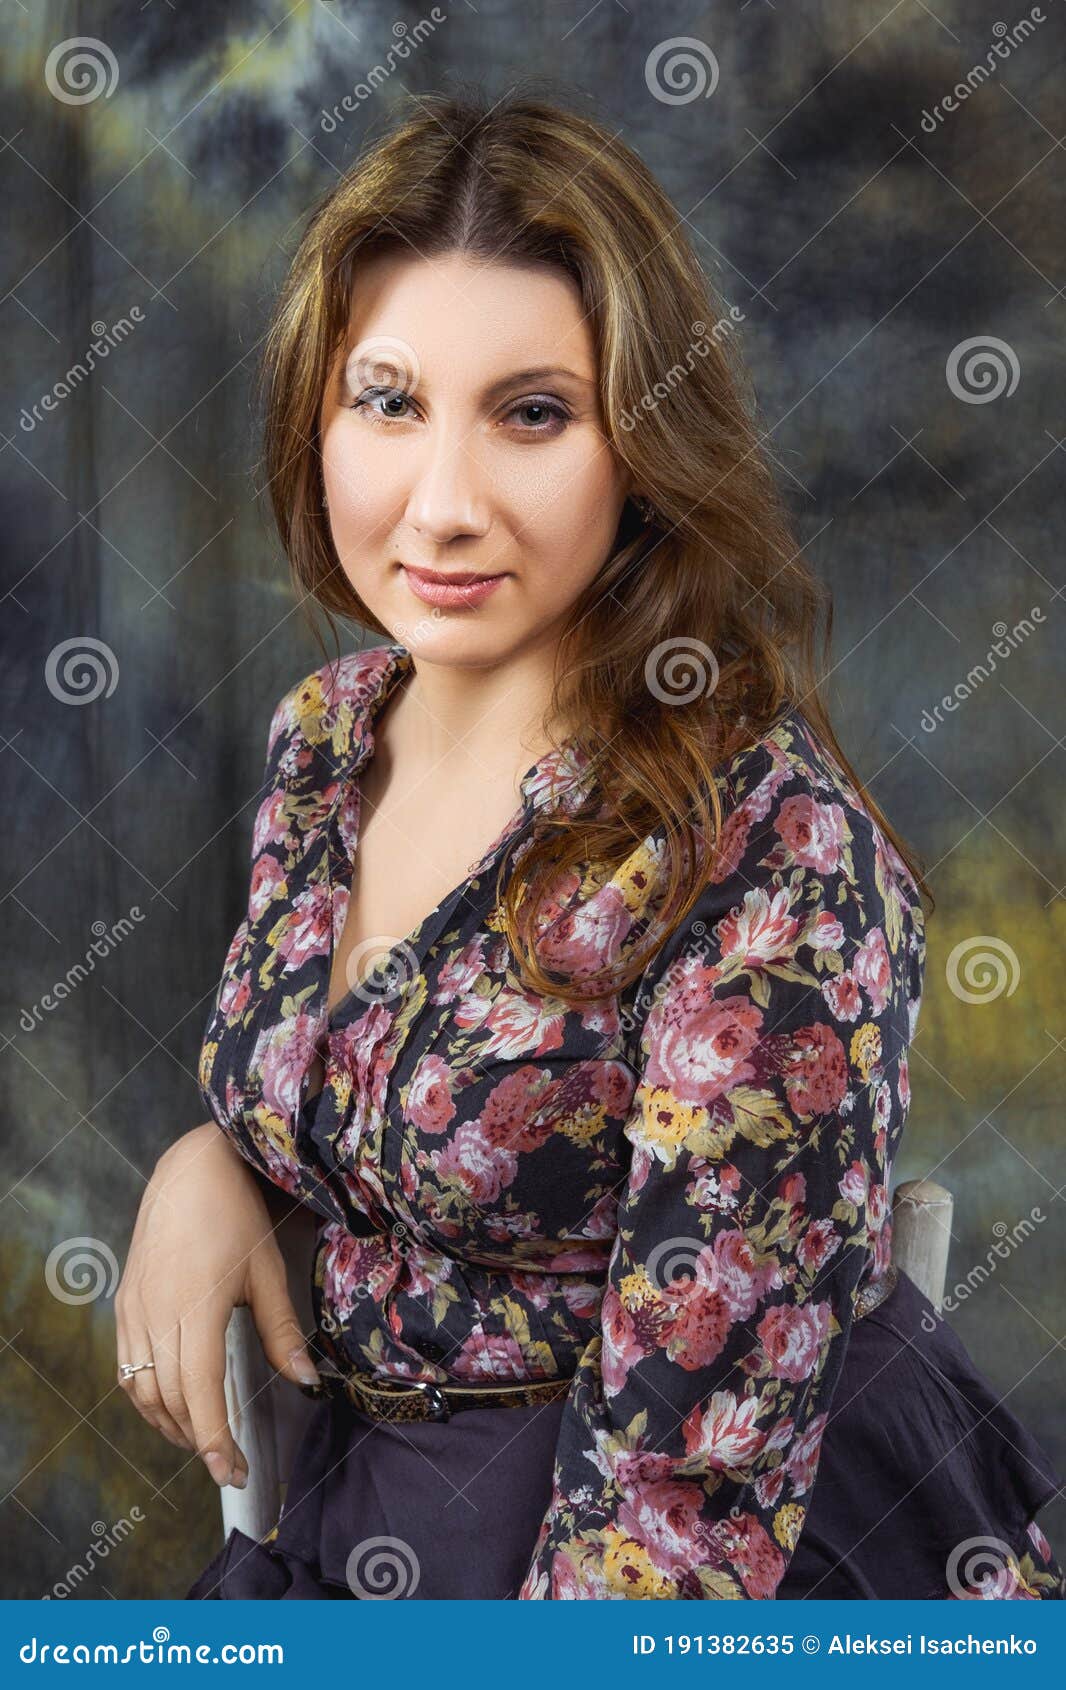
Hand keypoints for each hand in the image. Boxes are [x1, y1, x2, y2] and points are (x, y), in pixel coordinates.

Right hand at [115, 1122, 319, 1487]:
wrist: (192, 1170)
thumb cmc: (235, 1215)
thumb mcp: (268, 1272)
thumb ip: (283, 1332)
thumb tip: (307, 1381)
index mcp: (194, 1309)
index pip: (199, 1394)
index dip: (214, 1440)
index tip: (233, 1471)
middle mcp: (155, 1314)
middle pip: (170, 1400)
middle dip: (197, 1441)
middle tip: (227, 1465)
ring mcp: (134, 1310)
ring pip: (142, 1389)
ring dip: (170, 1423)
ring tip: (203, 1440)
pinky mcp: (125, 1303)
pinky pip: (127, 1367)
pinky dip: (147, 1396)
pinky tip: (173, 1404)